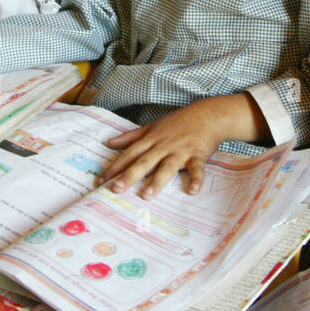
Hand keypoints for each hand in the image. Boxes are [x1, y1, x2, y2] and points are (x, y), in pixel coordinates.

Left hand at [101, 94, 266, 199]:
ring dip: (157, 181)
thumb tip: (108, 143)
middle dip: (129, 175)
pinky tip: (192, 191)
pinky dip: (196, 180)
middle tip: (115, 189)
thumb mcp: (152, 126)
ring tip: (146, 195)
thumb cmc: (179, 122)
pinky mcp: (198, 155)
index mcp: (151, 140)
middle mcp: (163, 146)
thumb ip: (130, 137)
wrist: (208, 115)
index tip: (100, 180)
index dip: (114, 167)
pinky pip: (196, 169)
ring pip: (167, 167)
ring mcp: (180, 151)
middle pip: (144, 161)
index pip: (129, 154)